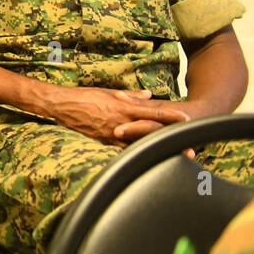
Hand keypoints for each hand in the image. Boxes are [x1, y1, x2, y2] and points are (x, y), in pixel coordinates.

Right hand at [43, 86, 189, 146]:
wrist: (63, 106)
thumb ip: (130, 95)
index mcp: (123, 107)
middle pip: (151, 132)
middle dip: (170, 141)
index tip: (186, 119)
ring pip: (140, 145)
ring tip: (174, 159)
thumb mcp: (109, 92)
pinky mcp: (105, 142)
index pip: (152, 111)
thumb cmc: (85, 96)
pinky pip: (124, 150)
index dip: (170, 115)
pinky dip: (136, 154)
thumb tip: (148, 95)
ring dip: (157, 151)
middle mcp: (120, 122)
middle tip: (190, 150)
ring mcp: (113, 134)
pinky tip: (148, 161)